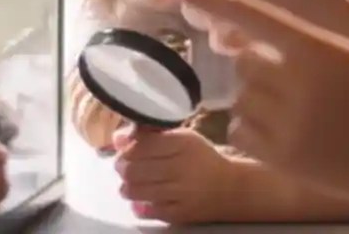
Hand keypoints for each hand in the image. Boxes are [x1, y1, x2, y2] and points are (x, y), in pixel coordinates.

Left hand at [113, 124, 236, 223]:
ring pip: (137, 190)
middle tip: (122, 167)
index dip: (126, 147)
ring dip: (127, 186)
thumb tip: (117, 138)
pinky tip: (141, 200)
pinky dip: (139, 205)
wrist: (231, 188)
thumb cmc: (202, 159)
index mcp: (184, 142)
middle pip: (136, 168)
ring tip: (129, 183)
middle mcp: (182, 166)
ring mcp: (181, 192)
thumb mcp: (183, 138)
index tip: (122, 149)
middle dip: (122, 167)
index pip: (143, 144)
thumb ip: (151, 136)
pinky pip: (148, 210)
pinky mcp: (179, 213)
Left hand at [154, 0, 348, 204]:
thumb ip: (299, 38)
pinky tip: (295, 135)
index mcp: (315, 49)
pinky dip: (257, 128)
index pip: (247, 12)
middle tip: (307, 85)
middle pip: (244, 56)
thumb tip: (244, 32)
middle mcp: (295, 83)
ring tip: (307, 113)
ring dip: (261, 98)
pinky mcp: (272, 154)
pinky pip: (240, 127)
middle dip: (262, 64)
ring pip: (241, 92)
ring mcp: (282, 122)